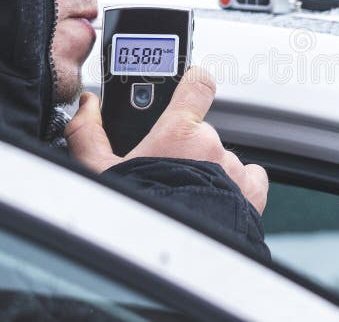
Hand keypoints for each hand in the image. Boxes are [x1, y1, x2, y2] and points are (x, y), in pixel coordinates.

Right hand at [65, 66, 268, 214]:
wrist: (170, 257)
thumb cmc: (136, 218)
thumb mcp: (100, 174)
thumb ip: (89, 133)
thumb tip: (86, 106)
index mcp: (178, 131)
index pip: (197, 84)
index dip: (193, 82)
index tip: (189, 86)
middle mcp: (211, 145)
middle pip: (200, 134)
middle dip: (184, 149)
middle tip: (163, 171)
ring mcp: (235, 169)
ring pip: (221, 159)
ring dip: (207, 171)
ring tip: (184, 194)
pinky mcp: (252, 193)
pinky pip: (249, 179)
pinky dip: (236, 186)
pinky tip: (213, 200)